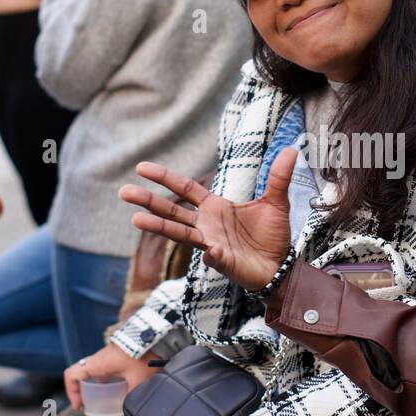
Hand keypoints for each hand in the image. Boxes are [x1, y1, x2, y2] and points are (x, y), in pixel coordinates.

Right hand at [64, 341, 156, 411]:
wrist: (151, 338)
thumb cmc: (142, 355)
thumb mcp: (137, 381)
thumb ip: (133, 397)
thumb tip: (131, 411)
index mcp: (97, 364)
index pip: (71, 375)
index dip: (71, 391)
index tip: (79, 405)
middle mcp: (98, 360)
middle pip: (79, 374)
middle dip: (80, 390)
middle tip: (87, 404)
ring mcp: (106, 357)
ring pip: (90, 372)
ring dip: (91, 385)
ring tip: (100, 399)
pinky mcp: (114, 356)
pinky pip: (102, 369)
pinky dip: (103, 380)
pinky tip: (115, 389)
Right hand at [118, 149, 296, 290]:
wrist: (280, 266)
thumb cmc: (272, 236)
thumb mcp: (276, 202)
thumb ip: (278, 177)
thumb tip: (292, 150)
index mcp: (214, 207)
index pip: (185, 189)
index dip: (164, 177)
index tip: (141, 167)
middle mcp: (206, 225)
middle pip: (172, 210)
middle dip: (148, 200)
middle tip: (123, 192)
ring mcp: (210, 243)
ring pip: (180, 233)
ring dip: (159, 226)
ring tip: (136, 219)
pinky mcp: (222, 261)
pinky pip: (212, 256)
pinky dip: (211, 254)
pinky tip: (210, 251)